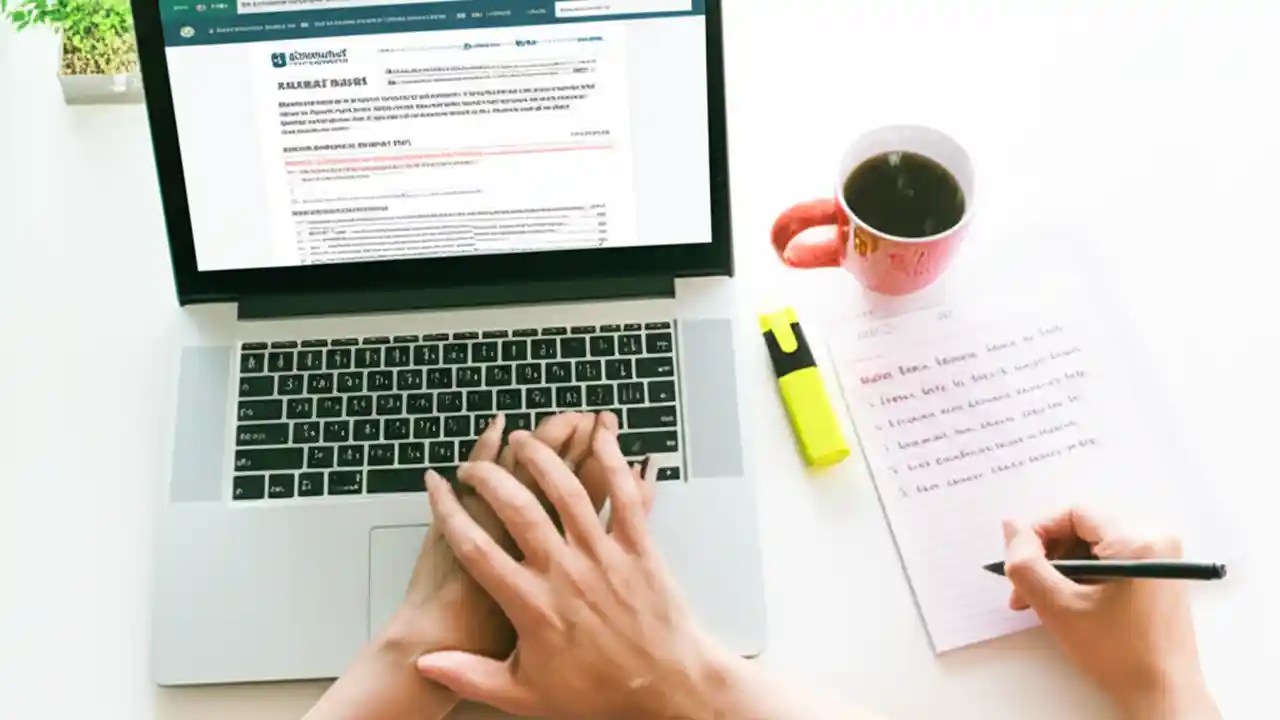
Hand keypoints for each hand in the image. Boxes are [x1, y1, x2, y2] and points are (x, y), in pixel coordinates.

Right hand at [415, 412, 728, 719]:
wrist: (667, 687)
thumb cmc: (601, 692)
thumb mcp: (527, 694)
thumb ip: (472, 675)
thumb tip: (427, 663)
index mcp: (532, 605)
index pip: (476, 549)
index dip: (449, 513)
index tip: (436, 488)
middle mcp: (566, 572)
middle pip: (516, 508)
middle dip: (489, 478)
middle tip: (474, 468)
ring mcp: (604, 555)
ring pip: (568, 491)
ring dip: (543, 458)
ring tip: (523, 440)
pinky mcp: (639, 547)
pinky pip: (626, 495)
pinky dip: (616, 462)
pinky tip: (602, 437)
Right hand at [1002, 507, 1218, 718]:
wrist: (1164, 694)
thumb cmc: (1118, 653)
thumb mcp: (1058, 606)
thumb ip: (1026, 563)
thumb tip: (1011, 527)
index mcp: (1138, 540)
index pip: (1074, 513)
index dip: (1038, 532)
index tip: (1018, 559)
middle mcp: (1157, 540)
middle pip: (1084, 529)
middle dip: (1048, 557)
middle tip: (1024, 588)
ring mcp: (1163, 558)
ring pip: (1095, 547)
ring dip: (1063, 570)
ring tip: (1040, 601)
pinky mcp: (1161, 575)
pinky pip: (1112, 561)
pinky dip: (1085, 577)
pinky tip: (1066, 603)